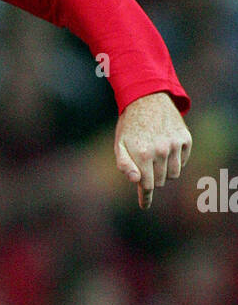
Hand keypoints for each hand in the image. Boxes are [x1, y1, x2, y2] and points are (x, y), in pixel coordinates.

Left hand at [114, 91, 191, 209]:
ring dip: (165, 172)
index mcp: (143, 155)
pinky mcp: (185, 139)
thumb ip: (124, 165)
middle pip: (160, 182)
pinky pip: (183, 161)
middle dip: (152, 178)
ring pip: (173, 174)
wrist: (148, 98)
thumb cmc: (130, 125)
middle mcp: (161, 151)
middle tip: (145, 165)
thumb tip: (136, 181)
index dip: (145, 198)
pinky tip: (167, 149)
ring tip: (156, 158)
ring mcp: (175, 145)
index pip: (147, 186)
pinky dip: (176, 160)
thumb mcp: (120, 144)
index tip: (144, 206)